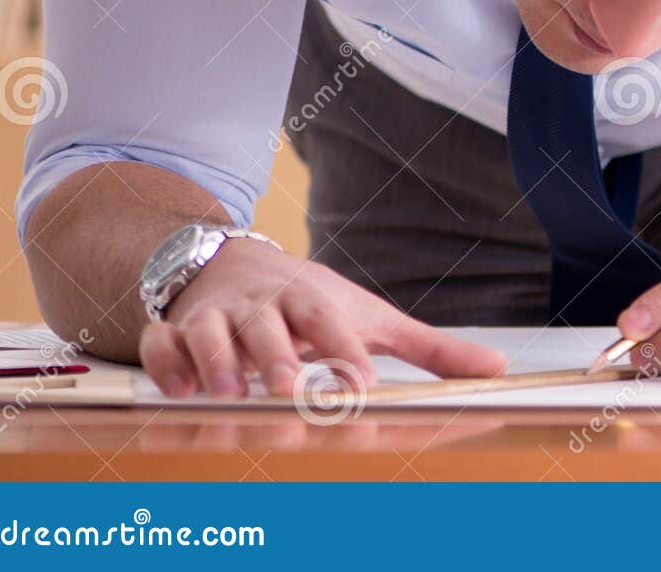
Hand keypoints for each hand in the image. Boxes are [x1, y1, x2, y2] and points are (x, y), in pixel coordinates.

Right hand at [138, 238, 507, 398]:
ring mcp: (217, 316)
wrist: (236, 265)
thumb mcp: (372, 317)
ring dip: (221, 362)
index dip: (346, 349)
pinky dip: (168, 364)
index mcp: (314, 298)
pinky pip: (163, 344)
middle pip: (271, 326)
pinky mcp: (177, 330)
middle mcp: (265, 304)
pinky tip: (180, 390)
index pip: (333, 320)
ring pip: (214, 333)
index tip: (362, 382)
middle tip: (293, 389)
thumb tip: (498, 369)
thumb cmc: (314, 304)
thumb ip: (431, 348)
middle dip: (279, 357)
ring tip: (233, 394)